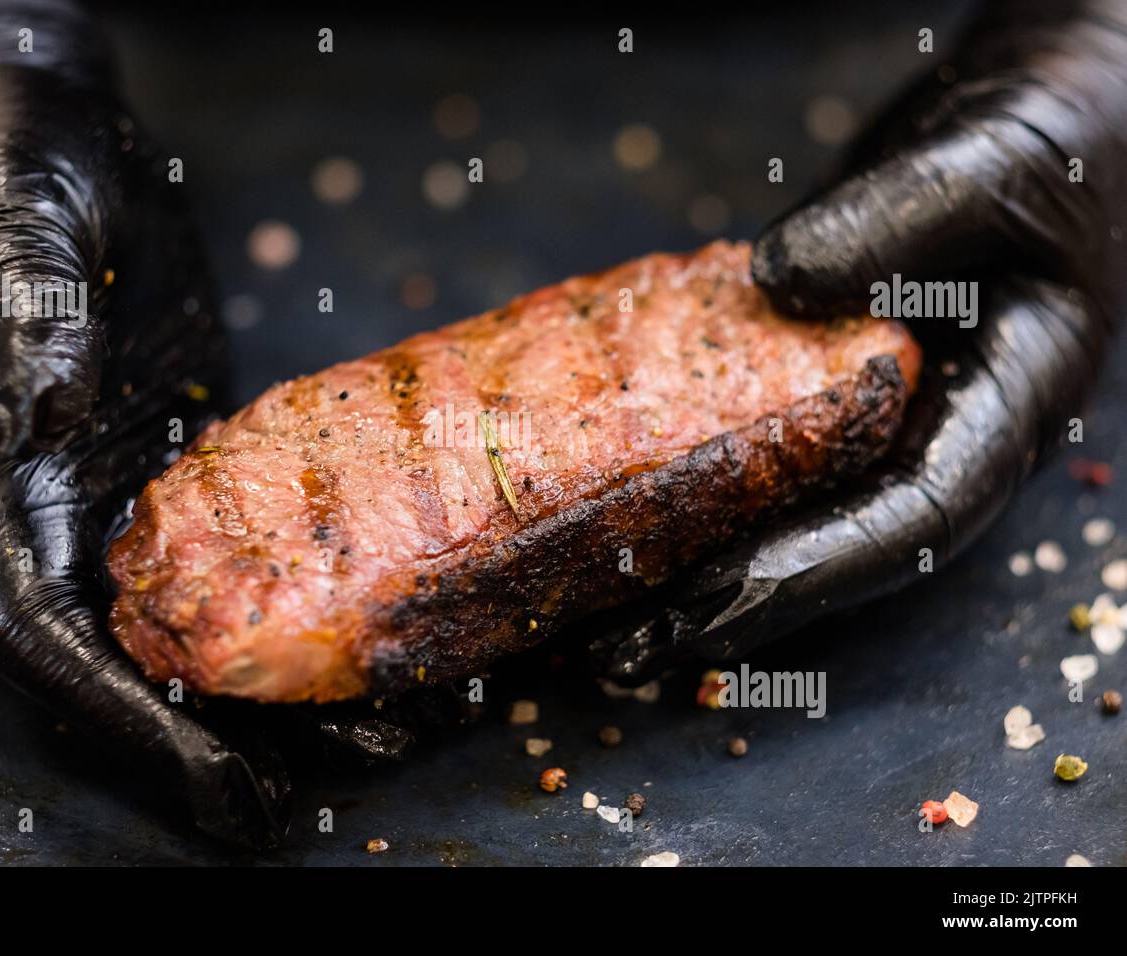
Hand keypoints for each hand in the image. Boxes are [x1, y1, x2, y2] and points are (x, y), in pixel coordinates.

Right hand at [0, 0, 289, 845]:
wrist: (35, 121)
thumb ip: (13, 314)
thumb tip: (41, 406)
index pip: (39, 631)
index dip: (118, 712)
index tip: (207, 767)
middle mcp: (48, 506)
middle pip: (119, 657)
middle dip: (200, 736)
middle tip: (294, 797)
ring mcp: (120, 487)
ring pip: (187, 620)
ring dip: (266, 687)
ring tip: (363, 733)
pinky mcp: (185, 456)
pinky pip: (237, 548)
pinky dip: (292, 597)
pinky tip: (363, 623)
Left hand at [590, 0, 1124, 679]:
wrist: (1044, 120)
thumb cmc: (1050, 141)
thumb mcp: (991, 170)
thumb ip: (903, 220)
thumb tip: (778, 280)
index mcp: (1008, 410)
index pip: (912, 520)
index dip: (811, 570)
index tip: (709, 606)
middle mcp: (939, 435)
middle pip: (835, 547)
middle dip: (732, 605)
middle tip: (624, 649)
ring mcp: (879, 419)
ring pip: (790, 515)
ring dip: (696, 569)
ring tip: (597, 616)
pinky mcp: (821, 387)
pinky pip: (756, 449)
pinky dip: (690, 485)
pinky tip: (610, 510)